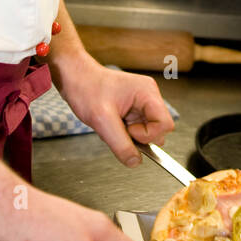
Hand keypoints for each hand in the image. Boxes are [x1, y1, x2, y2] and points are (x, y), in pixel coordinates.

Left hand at [54, 54, 175, 166]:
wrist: (75, 78)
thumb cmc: (86, 88)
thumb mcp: (102, 120)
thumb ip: (120, 144)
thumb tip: (135, 162)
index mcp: (147, 93)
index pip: (165, 124)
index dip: (148, 135)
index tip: (128, 131)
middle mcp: (148, 97)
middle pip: (159, 130)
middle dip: (138, 136)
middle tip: (118, 127)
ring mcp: (141, 103)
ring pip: (147, 132)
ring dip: (130, 135)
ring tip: (113, 124)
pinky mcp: (133, 110)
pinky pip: (137, 129)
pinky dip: (124, 133)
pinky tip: (111, 124)